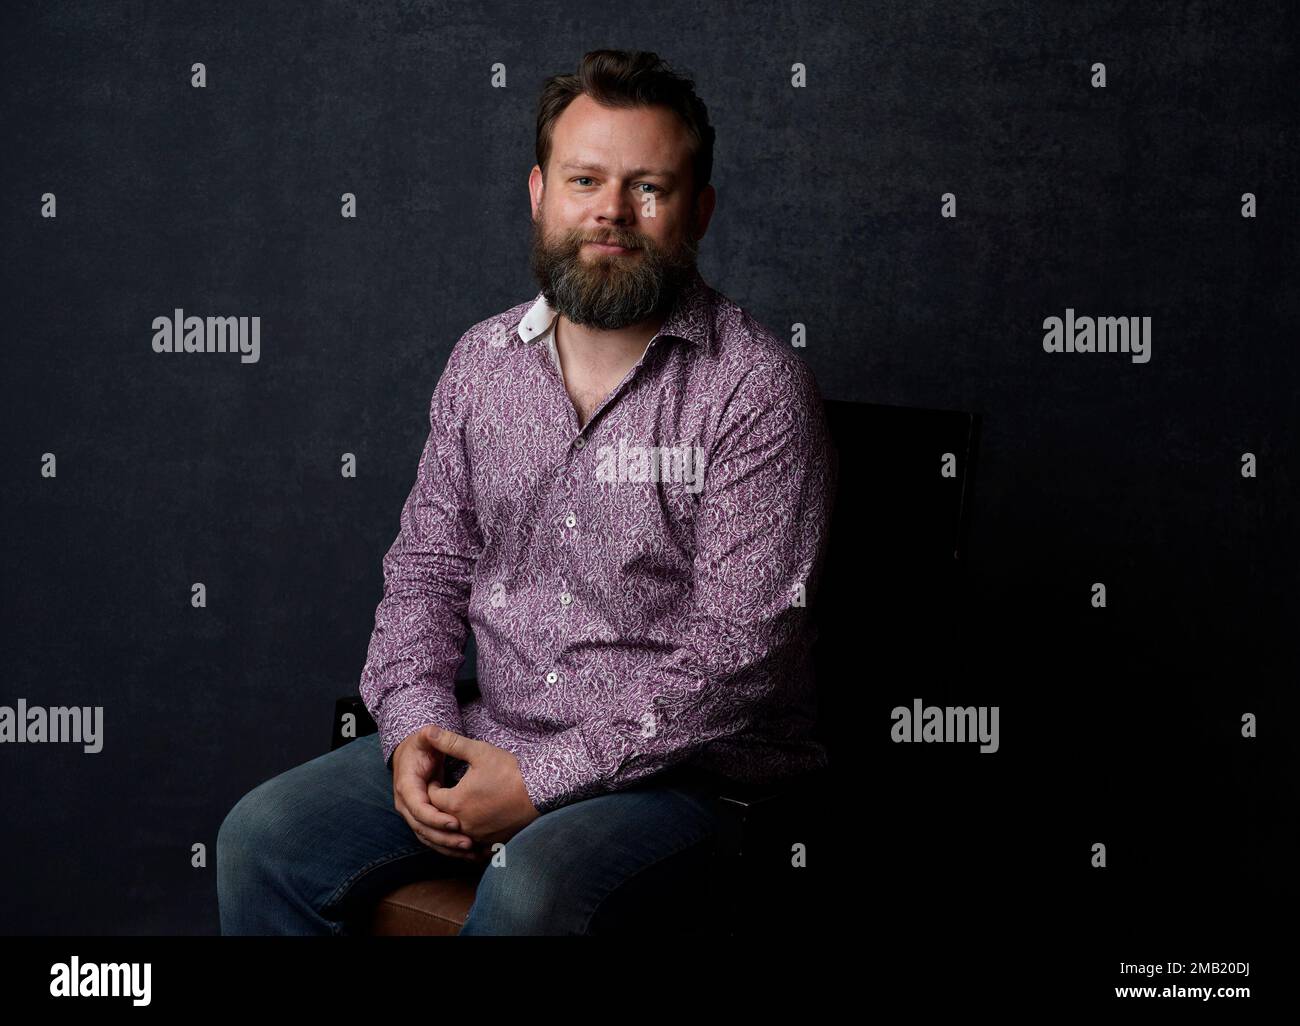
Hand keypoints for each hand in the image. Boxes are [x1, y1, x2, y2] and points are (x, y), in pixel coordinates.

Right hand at [392, 725, 482, 861]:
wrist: (412, 755)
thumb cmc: (421, 747)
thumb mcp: (425, 740)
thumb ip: (430, 737)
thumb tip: (429, 731)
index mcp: (407, 787)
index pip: (419, 809)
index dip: (436, 818)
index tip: (455, 823)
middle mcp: (406, 805)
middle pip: (423, 829)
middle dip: (445, 839)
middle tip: (467, 843)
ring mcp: (413, 814)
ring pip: (428, 837)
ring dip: (447, 847)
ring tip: (470, 851)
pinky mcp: (422, 820)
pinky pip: (433, 837)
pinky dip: (448, 846)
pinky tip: (467, 852)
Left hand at [422, 725, 540, 858]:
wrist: (539, 791)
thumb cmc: (509, 770)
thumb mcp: (479, 752)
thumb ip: (451, 743)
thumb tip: (429, 731)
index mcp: (456, 802)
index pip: (431, 797)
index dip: (433, 786)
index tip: (440, 778)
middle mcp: (463, 824)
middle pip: (440, 817)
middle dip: (440, 805)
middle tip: (448, 792)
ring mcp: (478, 836)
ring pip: (456, 834)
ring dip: (454, 823)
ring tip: (462, 807)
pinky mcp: (492, 843)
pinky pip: (474, 847)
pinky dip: (472, 839)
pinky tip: (477, 826)